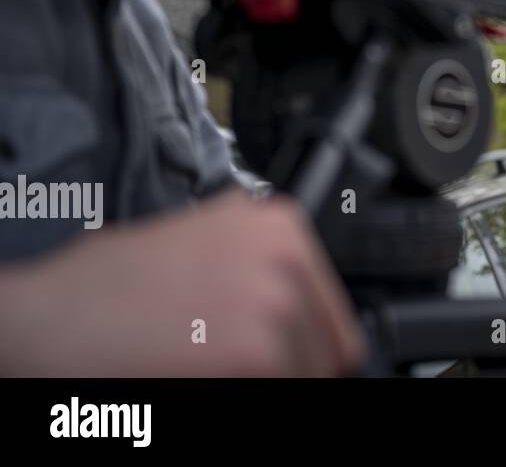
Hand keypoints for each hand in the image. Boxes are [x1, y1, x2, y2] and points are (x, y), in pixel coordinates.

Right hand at [0, 191, 364, 375]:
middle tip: (232, 376)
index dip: (307, 357)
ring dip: (266, 388)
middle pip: (329, 356)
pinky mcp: (258, 352)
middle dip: (289, 375)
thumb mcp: (201, 245)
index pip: (336, 320)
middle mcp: (288, 256)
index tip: (285, 368)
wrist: (44, 321)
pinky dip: (247, 403)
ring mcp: (278, 301)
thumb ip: (260, 269)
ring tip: (204, 376)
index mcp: (280, 226)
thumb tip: (302, 311)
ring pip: (306, 380)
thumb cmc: (104, 291)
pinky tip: (198, 383)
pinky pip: (280, 397)